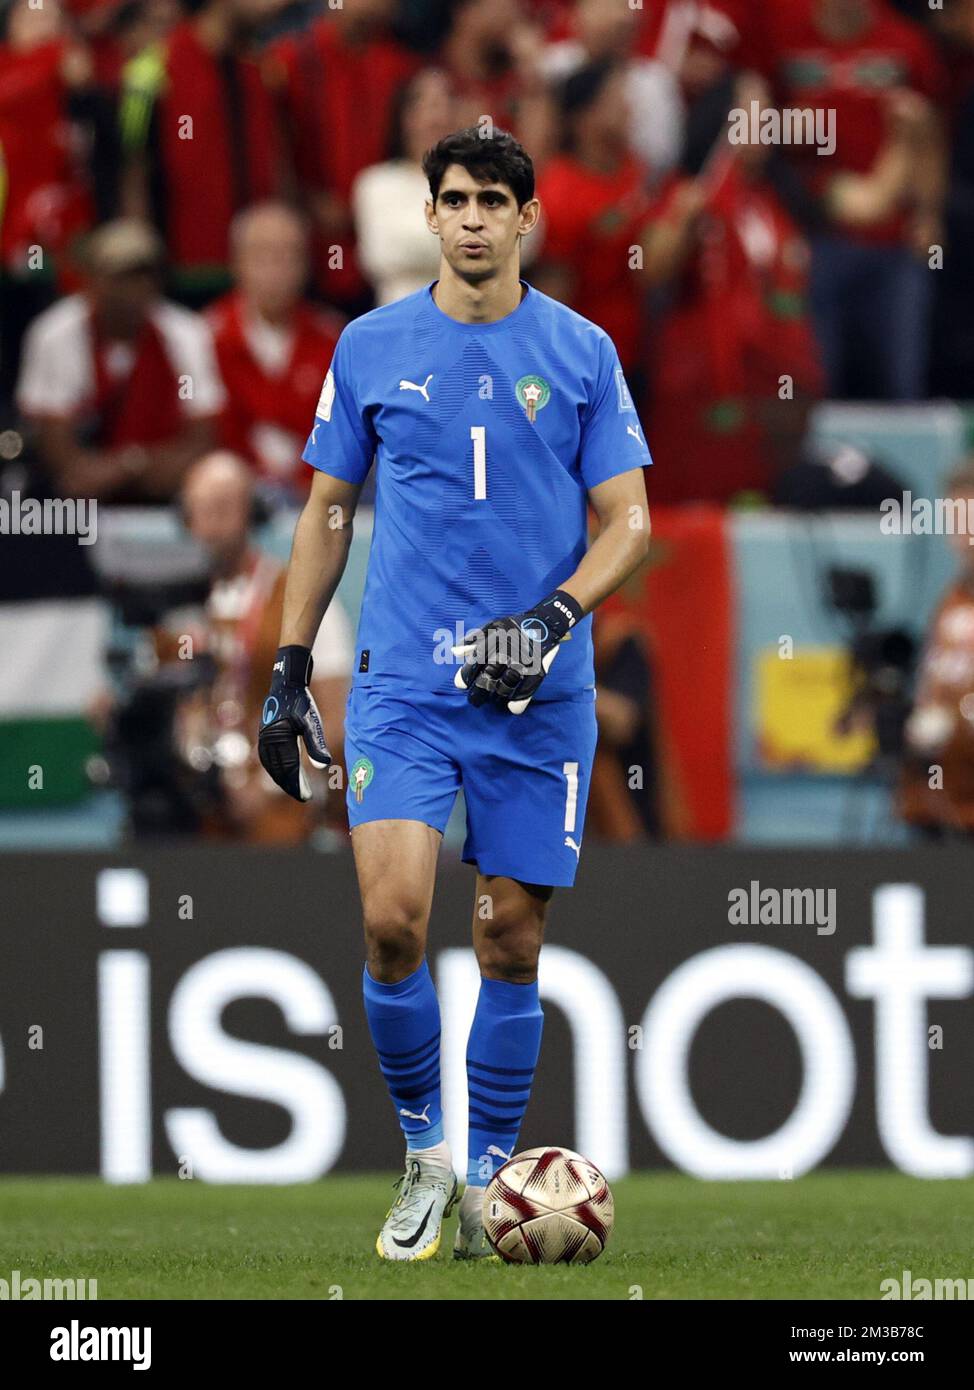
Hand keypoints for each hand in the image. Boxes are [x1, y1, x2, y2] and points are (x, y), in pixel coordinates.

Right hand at [257, 646, 330, 800]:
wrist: (286, 682)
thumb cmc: (301, 702)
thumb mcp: (312, 722)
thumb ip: (316, 744)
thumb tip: (323, 766)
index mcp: (277, 740)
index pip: (288, 770)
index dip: (297, 785)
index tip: (306, 797)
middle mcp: (267, 741)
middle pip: (278, 771)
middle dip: (290, 785)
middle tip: (303, 796)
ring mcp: (264, 738)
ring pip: (272, 765)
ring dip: (282, 778)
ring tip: (294, 787)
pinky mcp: (266, 735)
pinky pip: (269, 758)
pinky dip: (277, 768)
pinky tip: (286, 771)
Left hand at [452, 589, 582, 713]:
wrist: (545, 621)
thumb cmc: (514, 626)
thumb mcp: (492, 627)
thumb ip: (473, 640)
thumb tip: (454, 653)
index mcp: (495, 641)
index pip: (475, 663)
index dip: (465, 676)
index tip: (460, 685)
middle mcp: (508, 652)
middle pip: (488, 678)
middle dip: (478, 693)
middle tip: (474, 700)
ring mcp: (523, 662)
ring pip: (505, 687)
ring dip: (496, 697)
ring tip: (491, 701)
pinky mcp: (538, 670)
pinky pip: (527, 690)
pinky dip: (519, 702)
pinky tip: (512, 708)